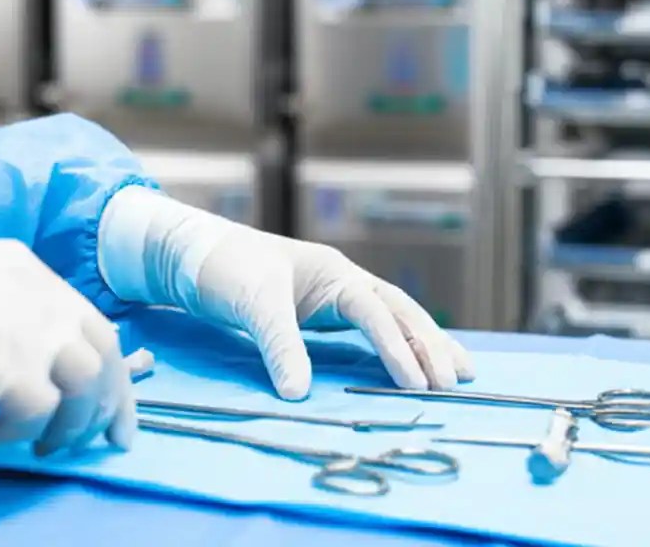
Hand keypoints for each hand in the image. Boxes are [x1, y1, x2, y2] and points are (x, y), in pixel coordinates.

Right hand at [0, 240, 152, 454]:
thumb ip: (3, 311)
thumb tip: (39, 357)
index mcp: (21, 267)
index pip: (90, 322)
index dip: (112, 370)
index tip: (113, 410)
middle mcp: (30, 288)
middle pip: (102, 350)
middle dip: (111, 403)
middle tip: (103, 441)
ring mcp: (16, 322)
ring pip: (86, 381)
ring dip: (72, 422)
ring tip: (42, 444)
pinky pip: (40, 409)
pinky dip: (24, 431)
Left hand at [98, 187, 473, 399]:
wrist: (189, 255)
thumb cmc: (222, 267)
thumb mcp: (251, 304)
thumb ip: (278, 346)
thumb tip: (298, 394)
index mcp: (332, 273)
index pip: (375, 311)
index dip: (398, 347)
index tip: (416, 382)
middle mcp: (342, 283)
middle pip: (400, 312)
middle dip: (430, 346)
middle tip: (457, 383)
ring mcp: (335, 298)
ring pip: (393, 321)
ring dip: (425, 346)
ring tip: (461, 374)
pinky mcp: (321, 316)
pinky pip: (371, 333)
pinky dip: (397, 349)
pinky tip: (416, 366)